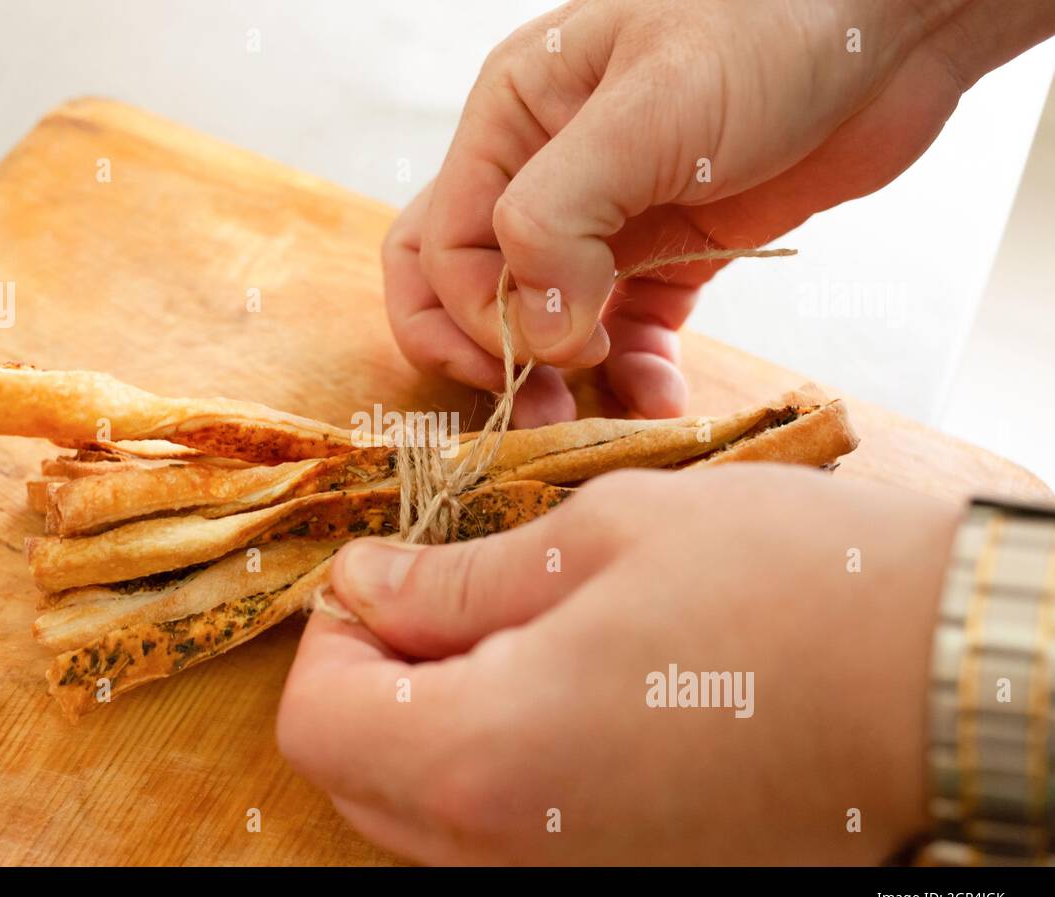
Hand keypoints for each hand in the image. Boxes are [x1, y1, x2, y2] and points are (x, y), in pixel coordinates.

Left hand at [277, 465, 960, 863]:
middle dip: (371, 683)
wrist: (945, 684)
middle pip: (357, 780)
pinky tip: (569, 697)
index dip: (332, 637)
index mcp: (486, 759)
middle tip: (442, 602)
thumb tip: (365, 587)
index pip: (316, 721)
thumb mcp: (600, 539)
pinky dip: (499, 772)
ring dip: (430, 728)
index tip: (390, 578)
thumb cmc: (782, 587)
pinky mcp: (631, 887)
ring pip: (423, 821)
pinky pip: (508, 844)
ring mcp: (574, 888)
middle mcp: (513, 857)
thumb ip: (455, 582)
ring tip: (515, 641)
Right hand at [384, 0, 1052, 425]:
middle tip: (533, 406)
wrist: (891, 28)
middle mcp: (544, 174)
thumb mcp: (646, 110)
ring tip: (590, 422)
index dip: (476, 312)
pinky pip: (624, 336)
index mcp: (510, 120)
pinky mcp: (670, 259)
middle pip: (464, 286)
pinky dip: (634, 376)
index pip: (440, 244)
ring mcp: (607, 222)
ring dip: (556, 381)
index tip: (549, 348)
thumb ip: (560, 218)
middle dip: (487, 355)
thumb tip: (532, 334)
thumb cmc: (767, 27)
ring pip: (541, 324)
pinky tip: (661, 401)